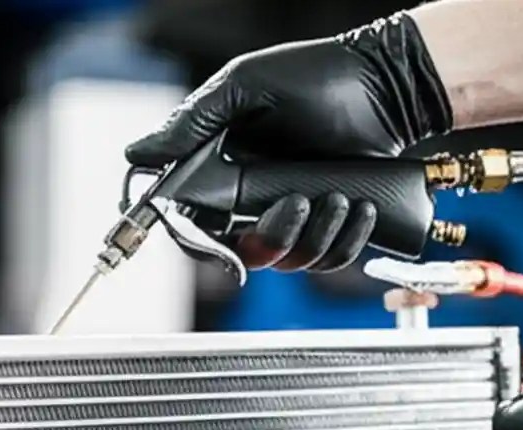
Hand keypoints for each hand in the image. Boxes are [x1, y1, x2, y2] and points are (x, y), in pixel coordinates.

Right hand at [125, 12, 452, 271]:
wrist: (386, 82)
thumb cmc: (314, 76)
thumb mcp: (243, 87)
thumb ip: (191, 123)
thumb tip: (136, 154)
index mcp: (223, 170)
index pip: (193, 222)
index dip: (194, 237)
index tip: (213, 234)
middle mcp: (254, 199)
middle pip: (242, 252)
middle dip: (271, 238)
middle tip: (297, 203)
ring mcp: (295, 214)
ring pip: (288, 260)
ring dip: (315, 237)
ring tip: (338, 197)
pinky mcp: (333, 224)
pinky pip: (330, 259)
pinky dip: (346, 241)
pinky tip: (359, 207)